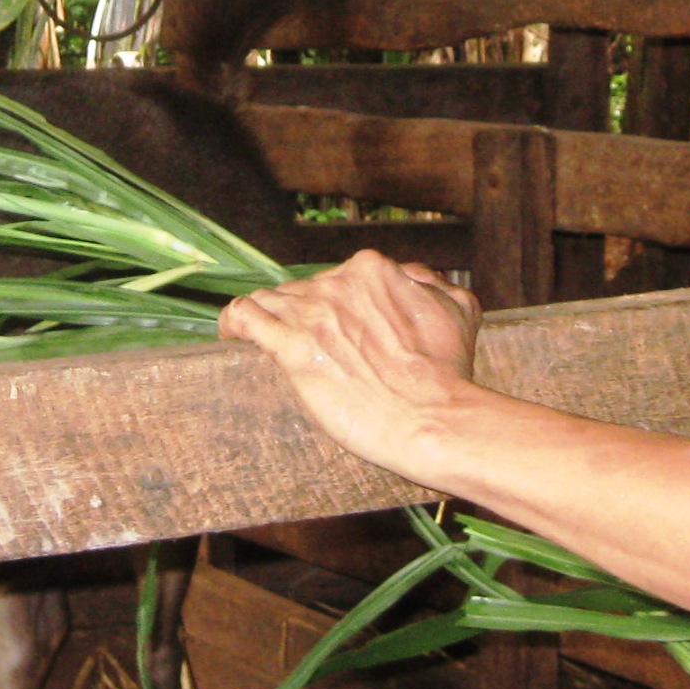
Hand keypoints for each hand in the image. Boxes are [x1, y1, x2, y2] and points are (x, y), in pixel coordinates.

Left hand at [220, 250, 484, 481]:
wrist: (433, 418)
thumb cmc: (449, 372)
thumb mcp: (458, 308)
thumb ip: (428, 282)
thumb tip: (409, 275)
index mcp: (371, 270)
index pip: (336, 278)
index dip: (335, 304)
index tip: (338, 328)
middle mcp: (336, 284)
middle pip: (302, 290)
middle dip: (306, 315)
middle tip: (317, 349)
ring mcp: (310, 314)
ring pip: (271, 301)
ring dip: (270, 319)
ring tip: (268, 340)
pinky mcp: (290, 347)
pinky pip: (244, 318)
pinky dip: (234, 322)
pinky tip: (231, 335)